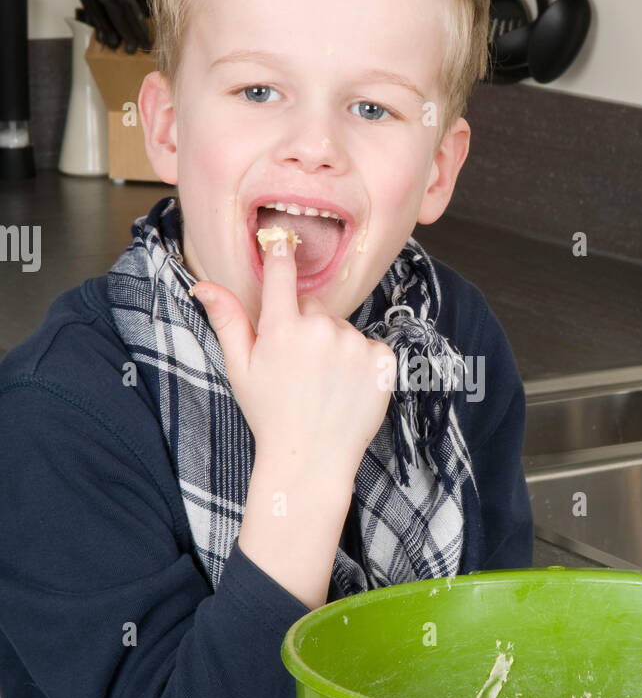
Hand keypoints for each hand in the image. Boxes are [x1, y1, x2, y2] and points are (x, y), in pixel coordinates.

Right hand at [190, 233, 396, 484]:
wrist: (312, 459)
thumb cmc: (271, 414)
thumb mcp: (240, 368)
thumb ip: (227, 320)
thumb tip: (203, 284)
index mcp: (282, 329)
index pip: (283, 272)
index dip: (281, 252)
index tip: (282, 237)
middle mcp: (321, 330)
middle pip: (314, 308)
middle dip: (306, 327)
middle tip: (298, 367)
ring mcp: (355, 344)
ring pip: (341, 329)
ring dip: (334, 347)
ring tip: (323, 383)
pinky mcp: (383, 359)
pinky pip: (369, 346)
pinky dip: (361, 362)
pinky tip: (346, 387)